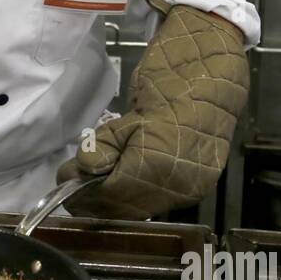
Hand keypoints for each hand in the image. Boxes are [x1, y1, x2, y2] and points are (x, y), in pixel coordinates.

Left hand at [57, 5, 248, 219]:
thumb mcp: (130, 112)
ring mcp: (193, 189)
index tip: (64, 178)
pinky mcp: (199, 185)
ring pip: (142, 209)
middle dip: (95, 199)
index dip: (82, 191)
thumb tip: (82, 172)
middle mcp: (179, 186)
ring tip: (94, 180)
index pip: (110, 194)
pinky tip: (121, 179)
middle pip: (125, 209)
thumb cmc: (172, 81)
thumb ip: (104, 146)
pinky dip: (136, 194)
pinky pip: (159, 200)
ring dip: (115, 199)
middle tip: (73, 181)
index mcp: (158, 166)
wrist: (216, 70)